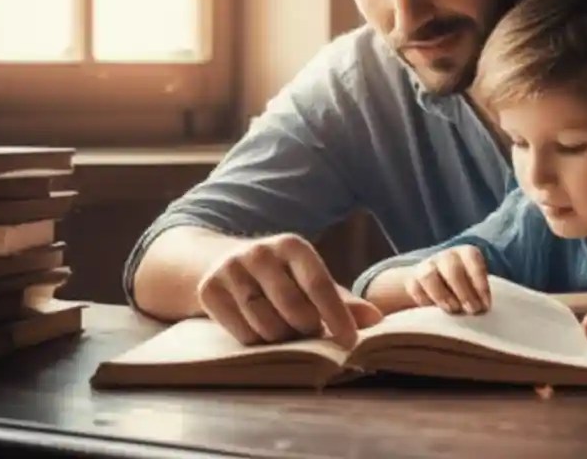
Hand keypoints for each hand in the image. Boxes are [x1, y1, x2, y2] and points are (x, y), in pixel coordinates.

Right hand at [196, 233, 382, 348]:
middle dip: (307, 330)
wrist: (216, 262)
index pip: (319, 285)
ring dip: (282, 339)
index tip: (351, 342)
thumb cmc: (278, 277)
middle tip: (309, 332)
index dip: (336, 316)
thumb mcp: (308, 280)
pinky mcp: (209, 290)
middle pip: (294, 311)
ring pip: (268, 327)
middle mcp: (260, 252)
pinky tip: (259, 329)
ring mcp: (231, 269)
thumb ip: (341, 300)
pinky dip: (258, 342)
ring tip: (284, 328)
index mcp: (292, 245)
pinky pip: (244, 335)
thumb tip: (376, 319)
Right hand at [404, 245, 491, 313]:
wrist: (439, 289)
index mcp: (466, 254)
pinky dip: (424, 301)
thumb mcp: (479, 287)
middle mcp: (446, 256)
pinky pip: (415, 289)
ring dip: (442, 295)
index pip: (472, 257)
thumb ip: (483, 293)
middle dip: (464, 292)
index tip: (486, 304)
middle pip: (451, 267)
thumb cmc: (467, 291)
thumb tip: (487, 307)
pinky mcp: (412, 280)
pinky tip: (435, 311)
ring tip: (453, 310)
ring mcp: (427, 266)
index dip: (479, 281)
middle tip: (472, 310)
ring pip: (429, 276)